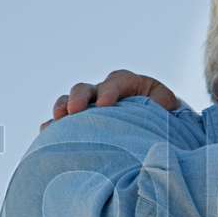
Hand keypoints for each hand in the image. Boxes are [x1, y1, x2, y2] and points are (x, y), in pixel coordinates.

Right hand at [41, 69, 180, 129]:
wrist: (157, 128)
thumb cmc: (165, 117)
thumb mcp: (169, 108)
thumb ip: (166, 106)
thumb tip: (166, 112)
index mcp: (129, 84)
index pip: (117, 82)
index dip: (109, 91)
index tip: (105, 104)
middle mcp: (104, 92)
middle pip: (86, 89)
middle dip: (79, 98)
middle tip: (76, 111)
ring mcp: (88, 107)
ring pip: (69, 102)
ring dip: (62, 109)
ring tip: (58, 121)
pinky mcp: (79, 124)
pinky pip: (61, 123)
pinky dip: (53, 127)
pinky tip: (47, 134)